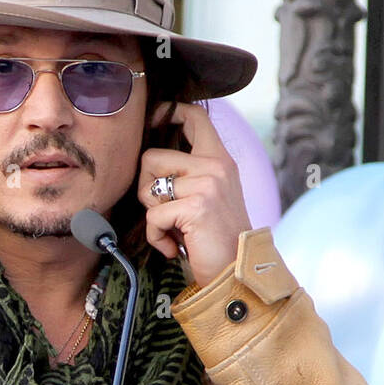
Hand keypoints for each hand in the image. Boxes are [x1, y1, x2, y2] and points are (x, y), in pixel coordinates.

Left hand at [138, 103, 251, 286]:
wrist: (236, 272)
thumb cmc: (217, 238)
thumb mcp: (209, 196)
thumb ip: (189, 175)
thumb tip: (149, 162)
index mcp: (219, 159)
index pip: (195, 117)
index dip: (168, 112)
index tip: (154, 118)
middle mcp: (215, 165)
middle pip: (151, 157)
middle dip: (147, 189)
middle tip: (165, 213)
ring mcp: (207, 184)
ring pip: (148, 188)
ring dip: (152, 216)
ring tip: (174, 230)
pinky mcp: (196, 206)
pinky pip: (153, 217)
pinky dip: (157, 237)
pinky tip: (175, 247)